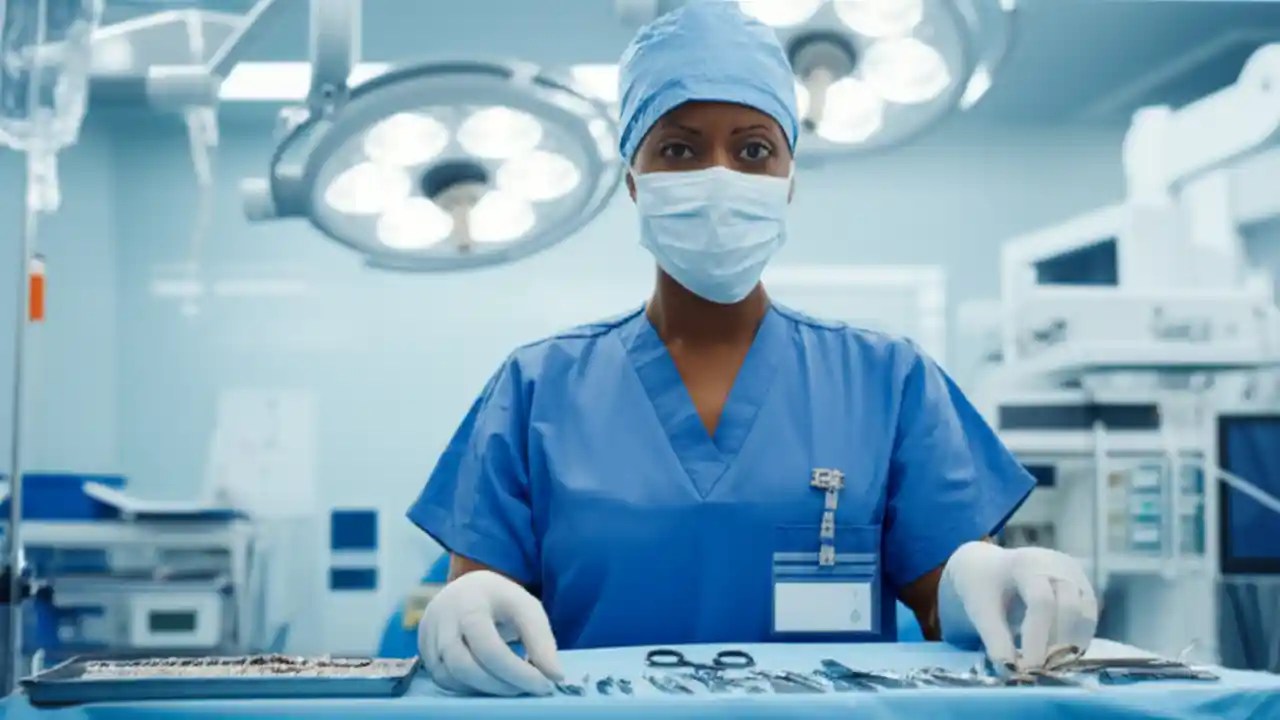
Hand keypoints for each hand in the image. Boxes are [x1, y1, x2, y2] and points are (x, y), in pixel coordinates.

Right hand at [418, 570, 563, 695]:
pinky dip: (466, 687)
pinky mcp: (422, 649)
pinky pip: (442, 679)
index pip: (489, 648)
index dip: (516, 672)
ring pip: (450, 676)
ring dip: (482, 689)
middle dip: (498, 685)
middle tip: (524, 690)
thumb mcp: (527, 609)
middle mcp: (442, 617)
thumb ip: (541, 641)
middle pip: (464, 666)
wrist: (467, 590)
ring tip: (509, 685)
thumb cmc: (501, 600)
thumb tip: (555, 676)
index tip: (543, 685)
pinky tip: (488, 683)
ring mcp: (427, 634)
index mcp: (470, 601)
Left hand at [939, 541, 1097, 670]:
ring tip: (1047, 664)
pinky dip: (1076, 640)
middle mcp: (1057, 564)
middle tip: (1039, 670)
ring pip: (1084, 615)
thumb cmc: (984, 587)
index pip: (1041, 602)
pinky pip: (1088, 619)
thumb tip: (1012, 671)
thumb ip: (995, 638)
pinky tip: (1058, 655)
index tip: (1028, 668)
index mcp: (1026, 563)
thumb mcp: (980, 609)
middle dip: (1056, 643)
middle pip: (1069, 608)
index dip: (1037, 638)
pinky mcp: (1083, 588)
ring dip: (1070, 645)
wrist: (990, 567)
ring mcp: (1075, 575)